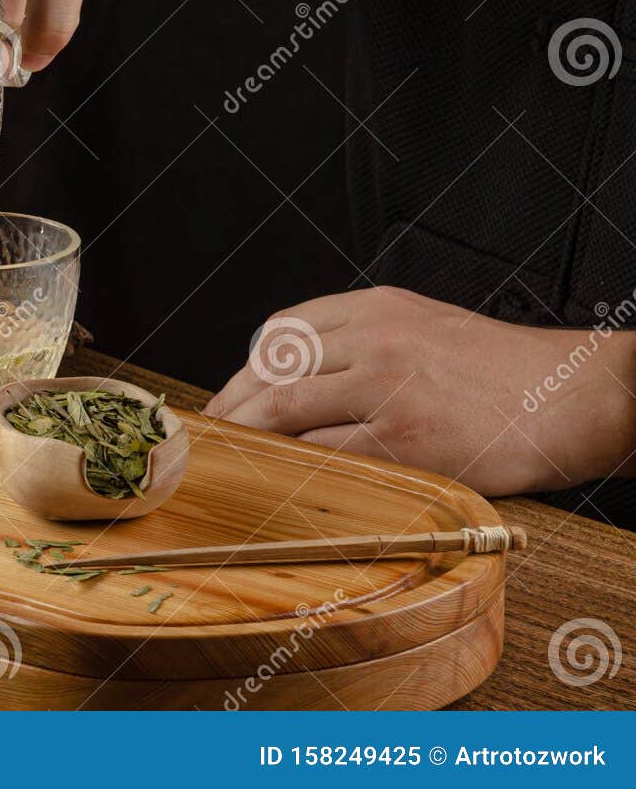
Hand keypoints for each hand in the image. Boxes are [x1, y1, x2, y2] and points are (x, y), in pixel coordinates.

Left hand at [204, 286, 635, 494]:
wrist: (577, 396)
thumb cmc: (506, 371)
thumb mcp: (428, 326)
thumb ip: (366, 340)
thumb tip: (301, 376)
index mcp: (378, 307)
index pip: (282, 330)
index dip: (246, 367)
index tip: (231, 395)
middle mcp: (374, 338)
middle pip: (270, 368)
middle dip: (230, 405)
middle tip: (209, 434)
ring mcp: (385, 387)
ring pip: (284, 408)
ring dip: (246, 436)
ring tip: (228, 458)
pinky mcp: (403, 438)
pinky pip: (323, 454)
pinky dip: (290, 468)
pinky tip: (277, 481)